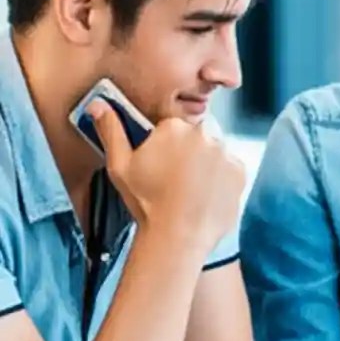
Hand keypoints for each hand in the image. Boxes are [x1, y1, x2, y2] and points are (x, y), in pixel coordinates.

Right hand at [89, 99, 243, 253]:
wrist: (178, 235)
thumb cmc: (147, 202)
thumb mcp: (120, 166)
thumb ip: (111, 131)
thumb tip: (98, 104)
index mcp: (174, 127)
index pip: (171, 127)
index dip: (164, 146)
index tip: (160, 163)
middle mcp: (204, 134)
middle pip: (195, 137)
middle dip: (186, 152)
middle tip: (174, 179)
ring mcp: (225, 152)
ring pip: (213, 152)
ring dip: (205, 164)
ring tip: (190, 189)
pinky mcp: (240, 171)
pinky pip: (229, 169)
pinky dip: (221, 178)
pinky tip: (205, 194)